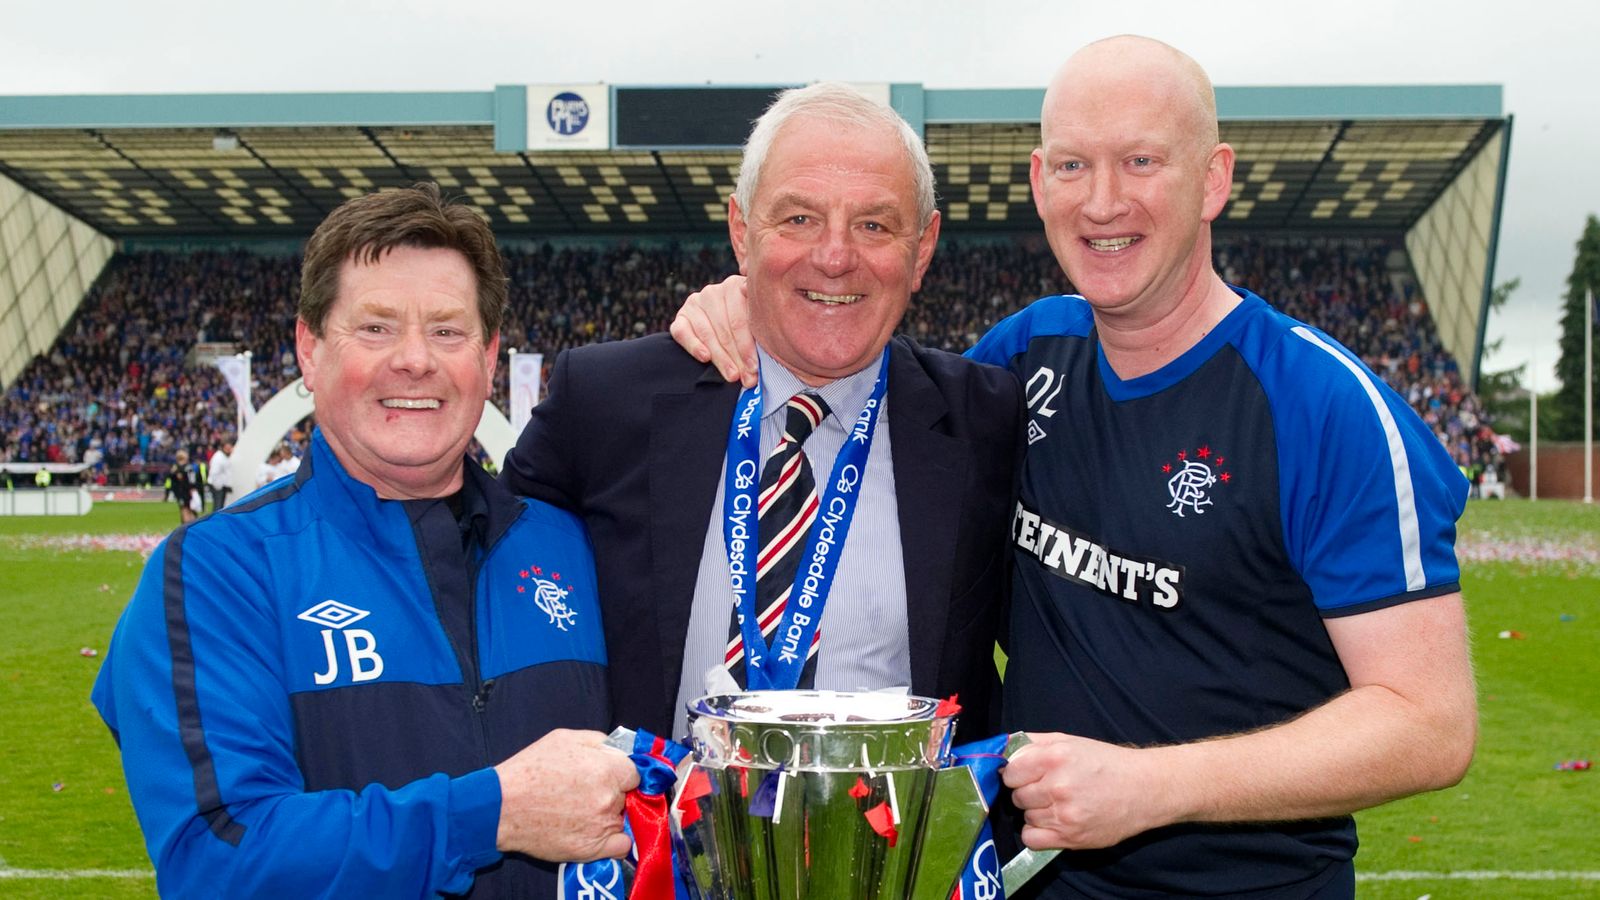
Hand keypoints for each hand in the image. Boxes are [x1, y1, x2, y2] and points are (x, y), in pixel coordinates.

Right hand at [494, 729, 639, 860]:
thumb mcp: (565, 738)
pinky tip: (596, 831)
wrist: (502, 807)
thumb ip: (600, 742)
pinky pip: (621, 845)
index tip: (611, 776)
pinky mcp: (592, 849)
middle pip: (628, 796)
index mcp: (607, 769)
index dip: (622, 773)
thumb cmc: (529, 770)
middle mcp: (609, 798)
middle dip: (614, 793)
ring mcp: (601, 825)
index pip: (636, 773)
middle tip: (587, 792)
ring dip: (609, 815)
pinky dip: (614, 840)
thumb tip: (620, 750)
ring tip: (581, 811)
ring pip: (622, 818)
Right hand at [668, 274, 757, 386]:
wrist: (721, 320)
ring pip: (706, 333)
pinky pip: (682, 332)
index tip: (755, 368)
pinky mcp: (680, 317)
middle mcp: (712, 292)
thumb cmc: (747, 325)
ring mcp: (694, 303)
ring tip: (732, 375)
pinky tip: (705, 358)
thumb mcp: (756, 322)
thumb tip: (764, 357)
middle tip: (746, 377)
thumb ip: (760, 330)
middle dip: (737, 357)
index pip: (739, 320)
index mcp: (734, 286)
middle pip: (724, 329)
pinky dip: (693, 345)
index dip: (747, 346)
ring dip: (720, 358)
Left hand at [1002, 732, 1171, 850]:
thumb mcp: (1069, 741)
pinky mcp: (1071, 837)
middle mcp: (1058, 786)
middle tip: (1048, 789)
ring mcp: (1064, 814)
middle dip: (1028, 792)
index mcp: (1055, 757)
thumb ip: (1033, 742)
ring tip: (1058, 804)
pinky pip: (1031, 839)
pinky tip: (1052, 822)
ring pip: (1026, 816)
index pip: (1011, 772)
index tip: (1028, 774)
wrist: (1144, 789)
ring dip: (1036, 811)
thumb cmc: (1106, 763)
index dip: (1017, 773)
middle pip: (1017, 795)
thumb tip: (1003, 748)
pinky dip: (1037, 832)